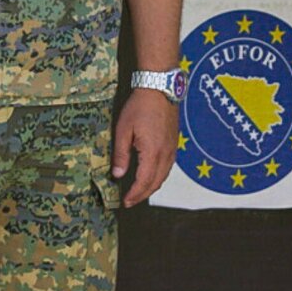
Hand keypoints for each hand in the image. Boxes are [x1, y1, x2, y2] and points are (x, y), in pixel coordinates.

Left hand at [111, 90, 178, 206]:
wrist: (160, 89)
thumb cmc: (141, 106)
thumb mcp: (124, 130)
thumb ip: (121, 154)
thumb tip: (117, 174)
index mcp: (152, 152)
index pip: (144, 181)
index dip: (134, 194)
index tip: (125, 202)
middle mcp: (166, 153)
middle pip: (156, 183)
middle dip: (143, 195)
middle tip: (130, 201)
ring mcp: (172, 148)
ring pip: (164, 176)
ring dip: (152, 187)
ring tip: (139, 192)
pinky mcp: (174, 143)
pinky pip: (168, 167)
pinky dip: (159, 176)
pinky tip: (151, 176)